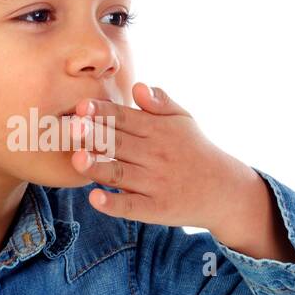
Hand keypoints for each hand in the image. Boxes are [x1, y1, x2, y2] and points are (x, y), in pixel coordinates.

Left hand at [67, 82, 255, 230]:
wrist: (224, 190)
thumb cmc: (195, 150)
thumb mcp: (184, 120)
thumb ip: (160, 102)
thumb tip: (138, 85)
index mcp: (158, 131)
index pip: (125, 118)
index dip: (103, 112)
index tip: (81, 106)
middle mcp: (155, 155)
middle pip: (118, 143)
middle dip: (94, 135)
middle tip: (70, 128)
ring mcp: (155, 184)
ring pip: (120, 174)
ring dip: (98, 167)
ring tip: (77, 160)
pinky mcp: (155, 209)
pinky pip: (131, 207)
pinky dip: (113, 204)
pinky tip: (95, 198)